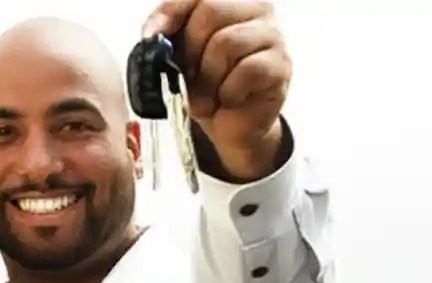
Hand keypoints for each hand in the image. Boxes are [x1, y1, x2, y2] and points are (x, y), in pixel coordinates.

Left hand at [143, 0, 289, 179]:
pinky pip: (247, 70)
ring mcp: (272, 35)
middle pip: (211, 11)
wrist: (229, 122)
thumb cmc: (205, 82)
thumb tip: (152, 34)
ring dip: (207, 78)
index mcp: (229, 0)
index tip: (151, 37)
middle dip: (190, 50)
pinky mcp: (280, 65)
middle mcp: (256, 8)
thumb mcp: (178, 54)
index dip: (170, 13)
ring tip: (206, 95)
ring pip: (227, 42)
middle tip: (188, 76)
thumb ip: (166, 35)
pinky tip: (227, 99)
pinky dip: (228, 92)